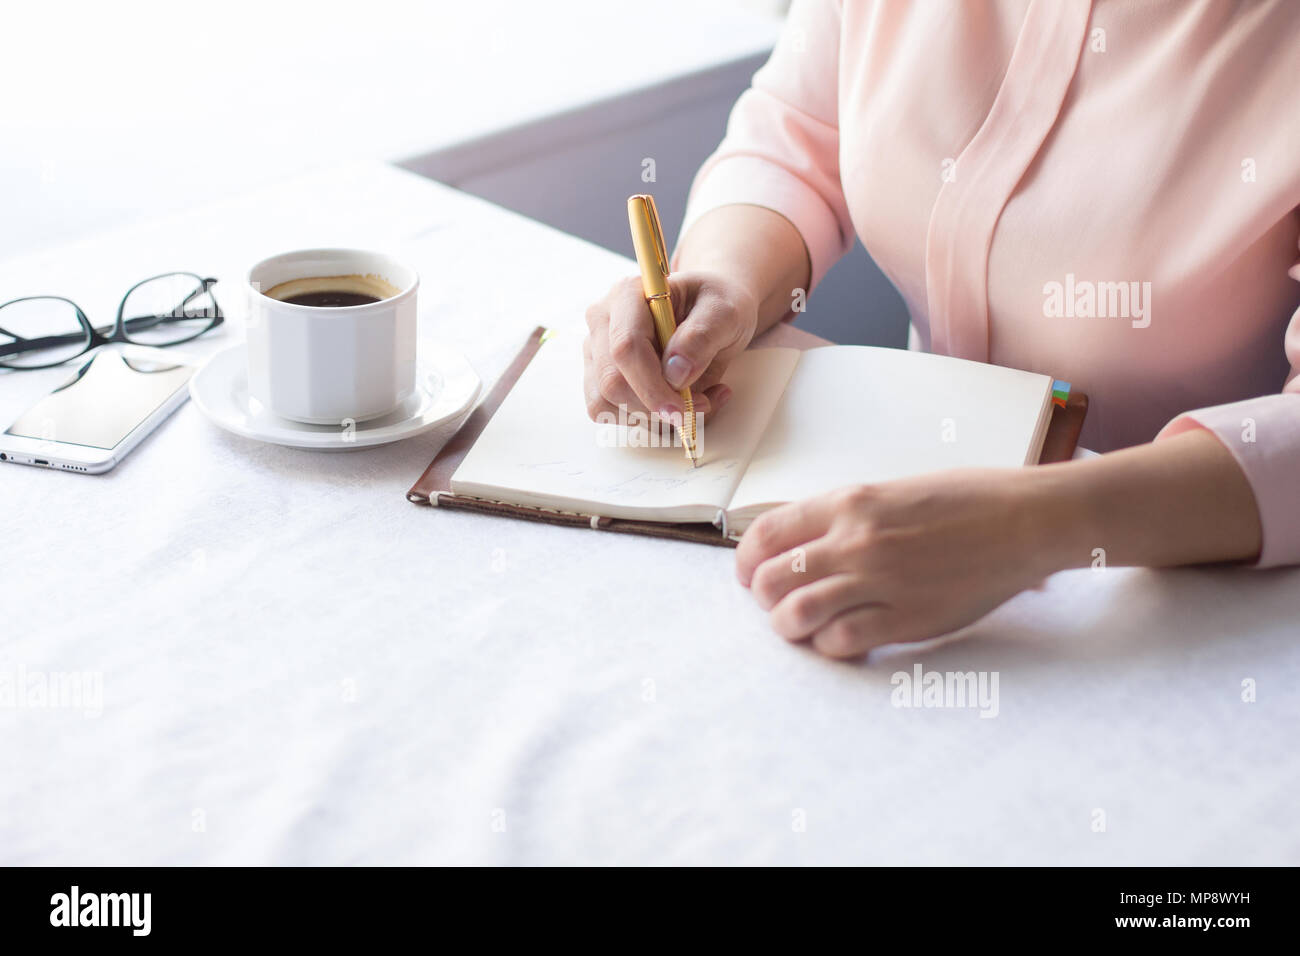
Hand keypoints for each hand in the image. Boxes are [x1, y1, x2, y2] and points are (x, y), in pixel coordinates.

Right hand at [583, 271, 757, 421]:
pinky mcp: (599, 375)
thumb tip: (675, 374)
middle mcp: (604, 321)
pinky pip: (609, 413)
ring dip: (651, 417)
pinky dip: (644, 420)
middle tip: (700, 405)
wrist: (710, 313)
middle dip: (657, 406)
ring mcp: (597, 350)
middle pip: (612, 382)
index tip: (681, 409)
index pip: (626, 347)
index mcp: (628, 295)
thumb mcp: (725, 312)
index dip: (652, 386)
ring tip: (694, 400)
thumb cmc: (716, 306)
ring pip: (606, 403)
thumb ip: (702, 337)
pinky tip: (673, 404)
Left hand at [735, 469, 1063, 658]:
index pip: (765, 534)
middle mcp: (854, 541)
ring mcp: (877, 582)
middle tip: (778, 603)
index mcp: (848, 503)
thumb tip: (799, 544)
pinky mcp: (905, 619)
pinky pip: (840, 643)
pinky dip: (830, 647)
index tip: (749, 572)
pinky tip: (841, 640)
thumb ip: (843, 517)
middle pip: (769, 580)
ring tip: (802, 626)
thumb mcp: (891, 491)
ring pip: (795, 616)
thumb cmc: (966, 501)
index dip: (746, 560)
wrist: (1024, 521)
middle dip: (764, 597)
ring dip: (789, 627)